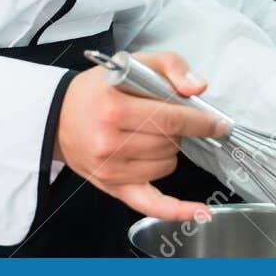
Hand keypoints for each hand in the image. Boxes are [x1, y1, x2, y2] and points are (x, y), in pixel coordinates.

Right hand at [55, 51, 229, 222]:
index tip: (217, 123)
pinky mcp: (113, 187)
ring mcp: (111, 168)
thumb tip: (197, 89)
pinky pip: (152, 205)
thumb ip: (168, 65)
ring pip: (167, 165)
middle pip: (170, 142)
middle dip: (175, 130)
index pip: (172, 118)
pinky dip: (178, 211)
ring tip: (146, 136)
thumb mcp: (129, 63)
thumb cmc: (95, 92)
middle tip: (159, 117)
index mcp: (114, 108)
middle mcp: (109, 141)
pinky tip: (200, 212)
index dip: (201, 121)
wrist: (58, 117)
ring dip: (167, 151)